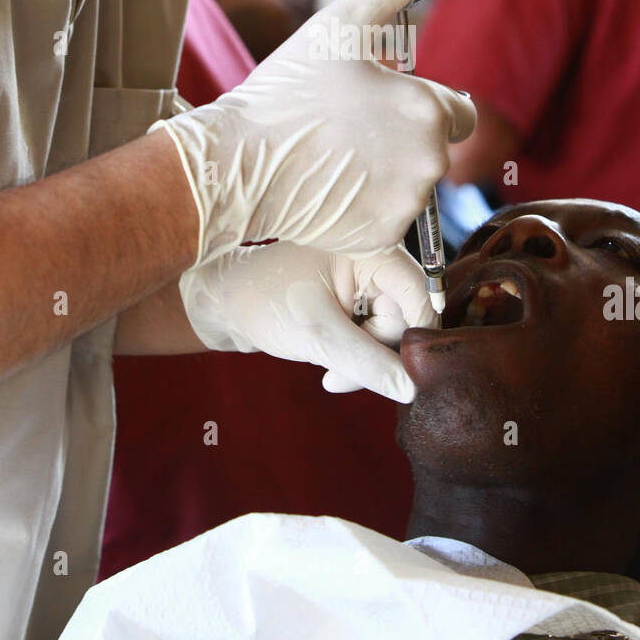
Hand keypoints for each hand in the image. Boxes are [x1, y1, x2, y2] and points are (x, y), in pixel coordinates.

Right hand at [153, 0, 475, 263]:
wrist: (239, 164)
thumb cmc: (288, 93)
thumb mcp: (336, 25)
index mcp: (429, 110)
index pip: (457, 112)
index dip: (421, 104)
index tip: (383, 104)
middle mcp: (430, 162)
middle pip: (431, 150)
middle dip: (400, 140)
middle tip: (347, 130)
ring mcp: (407, 205)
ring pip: (408, 186)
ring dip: (383, 174)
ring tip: (333, 157)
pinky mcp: (383, 237)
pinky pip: (386, 219)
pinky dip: (364, 208)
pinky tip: (328, 188)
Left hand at [179, 241, 437, 401]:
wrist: (219, 305)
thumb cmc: (263, 303)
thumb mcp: (317, 335)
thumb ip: (367, 363)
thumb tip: (411, 389)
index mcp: (371, 249)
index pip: (420, 294)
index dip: (416, 337)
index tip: (401, 375)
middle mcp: (372, 261)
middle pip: (404, 318)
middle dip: (378, 354)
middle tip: (342, 374)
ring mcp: (361, 283)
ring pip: (387, 333)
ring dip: (363, 359)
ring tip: (329, 372)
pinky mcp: (350, 303)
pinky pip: (369, 336)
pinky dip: (354, 356)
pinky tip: (329, 367)